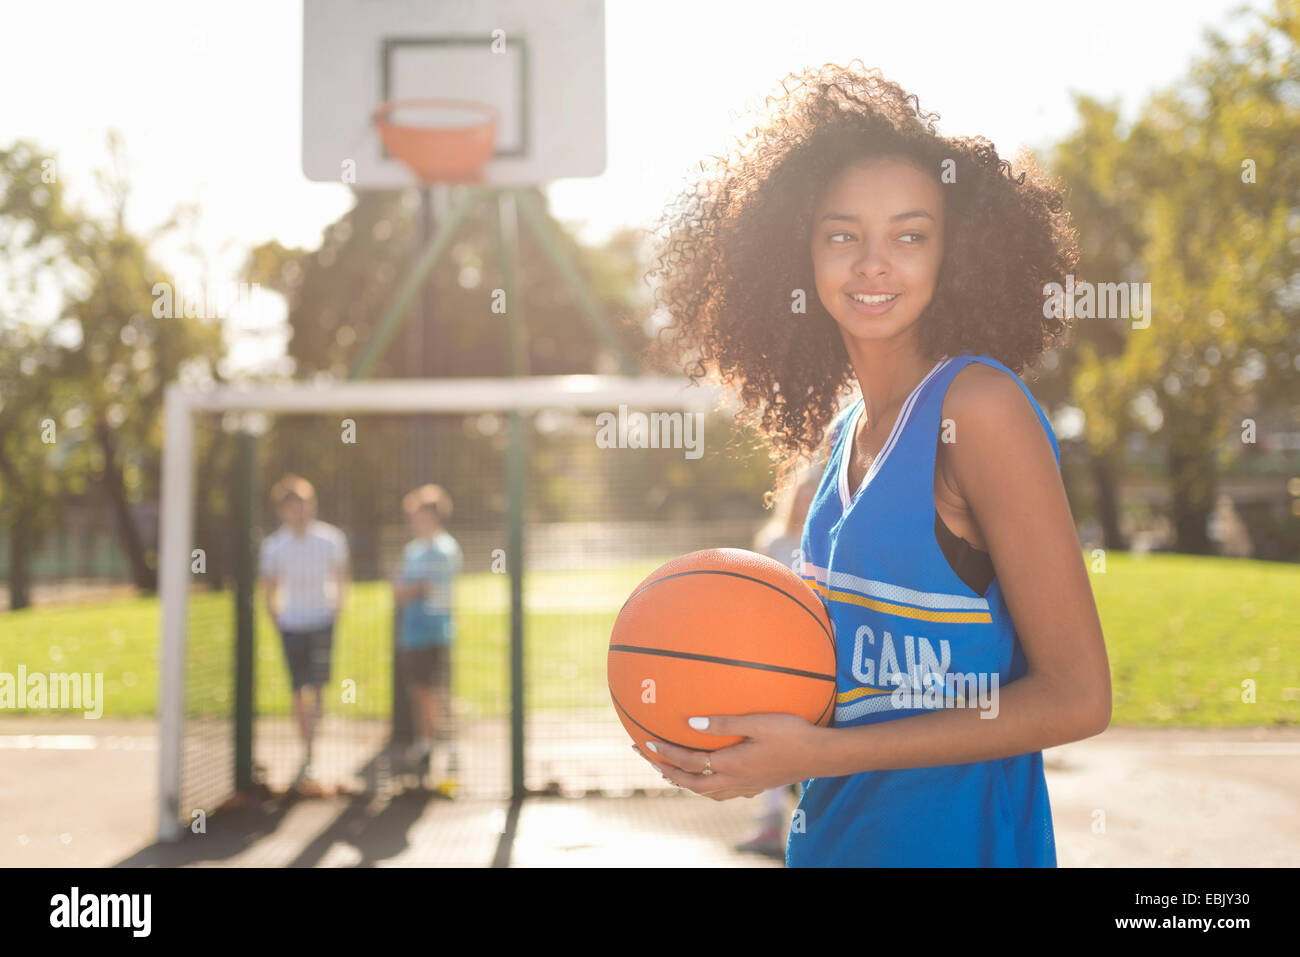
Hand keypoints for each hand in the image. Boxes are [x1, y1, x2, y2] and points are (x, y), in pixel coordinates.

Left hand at [631, 713, 825, 800]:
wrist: (821, 756)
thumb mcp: (758, 722)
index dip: (666, 753)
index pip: (690, 762)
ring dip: (684, 782)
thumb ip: (724, 722)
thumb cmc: (792, 733)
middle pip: (691, 783)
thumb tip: (691, 722)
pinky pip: (721, 793)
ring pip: (705, 792)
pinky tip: (708, 779)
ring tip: (669, 770)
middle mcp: (734, 781)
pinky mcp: (755, 787)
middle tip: (648, 758)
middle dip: (666, 771)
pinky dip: (705, 788)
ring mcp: (745, 787)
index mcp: (731, 765)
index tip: (647, 743)